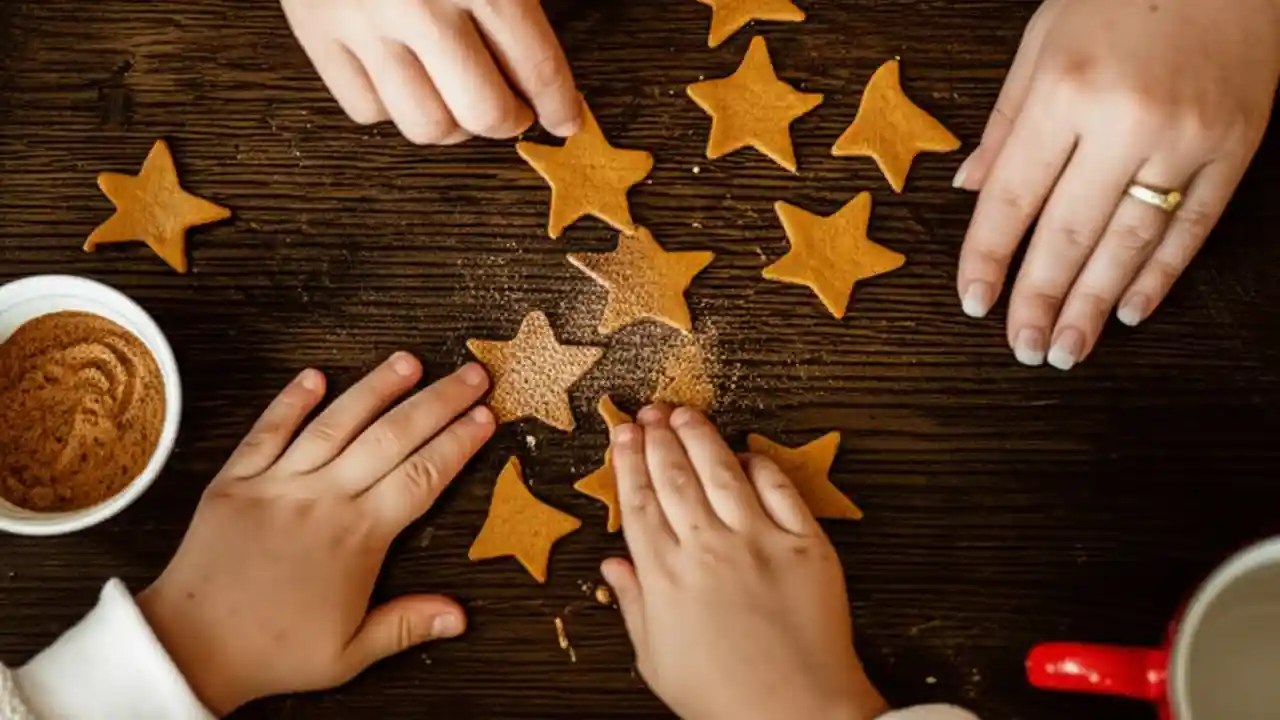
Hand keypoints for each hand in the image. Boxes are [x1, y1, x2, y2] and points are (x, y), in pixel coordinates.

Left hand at [137, 353, 494, 713]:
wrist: (189, 648)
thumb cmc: (271, 652)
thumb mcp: (350, 654)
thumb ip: (407, 625)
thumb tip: (460, 615)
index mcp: (358, 538)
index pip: (422, 476)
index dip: (458, 443)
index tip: (485, 418)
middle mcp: (323, 500)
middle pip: (392, 437)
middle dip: (438, 401)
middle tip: (471, 374)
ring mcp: (279, 484)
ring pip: (337, 423)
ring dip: (376, 387)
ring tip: (409, 361)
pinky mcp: (236, 481)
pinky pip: (268, 431)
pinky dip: (290, 401)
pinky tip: (315, 375)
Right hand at [281, 0, 580, 143]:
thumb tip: (547, 67)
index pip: (537, 67)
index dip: (559, 105)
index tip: (565, 120)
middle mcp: (420, 5)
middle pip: (482, 112)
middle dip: (509, 120)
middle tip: (513, 112)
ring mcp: (363, 23)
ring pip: (424, 124)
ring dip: (454, 126)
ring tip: (460, 104)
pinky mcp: (315, 31)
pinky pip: (365, 109)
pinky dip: (393, 108)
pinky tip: (407, 82)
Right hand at [600, 405, 887, 719]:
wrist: (796, 713)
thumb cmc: (725, 696)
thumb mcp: (657, 660)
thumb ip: (633, 605)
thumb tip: (612, 568)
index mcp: (666, 576)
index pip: (639, 501)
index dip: (629, 461)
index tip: (622, 435)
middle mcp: (707, 548)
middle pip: (674, 476)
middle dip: (657, 437)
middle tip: (648, 412)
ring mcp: (758, 540)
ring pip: (720, 471)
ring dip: (699, 436)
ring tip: (685, 414)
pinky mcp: (804, 543)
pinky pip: (778, 488)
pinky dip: (759, 465)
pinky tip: (744, 452)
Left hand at [954, 0, 1279, 369]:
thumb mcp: (1042, 41)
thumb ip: (1004, 121)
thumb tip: (971, 190)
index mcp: (1065, 91)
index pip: (1013, 196)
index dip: (989, 257)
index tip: (974, 302)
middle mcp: (1125, 120)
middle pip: (1070, 232)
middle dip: (1040, 298)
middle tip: (1024, 347)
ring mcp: (1188, 137)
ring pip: (1131, 241)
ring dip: (1095, 303)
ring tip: (1068, 347)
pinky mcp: (1237, 145)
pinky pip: (1193, 227)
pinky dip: (1161, 274)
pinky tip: (1133, 310)